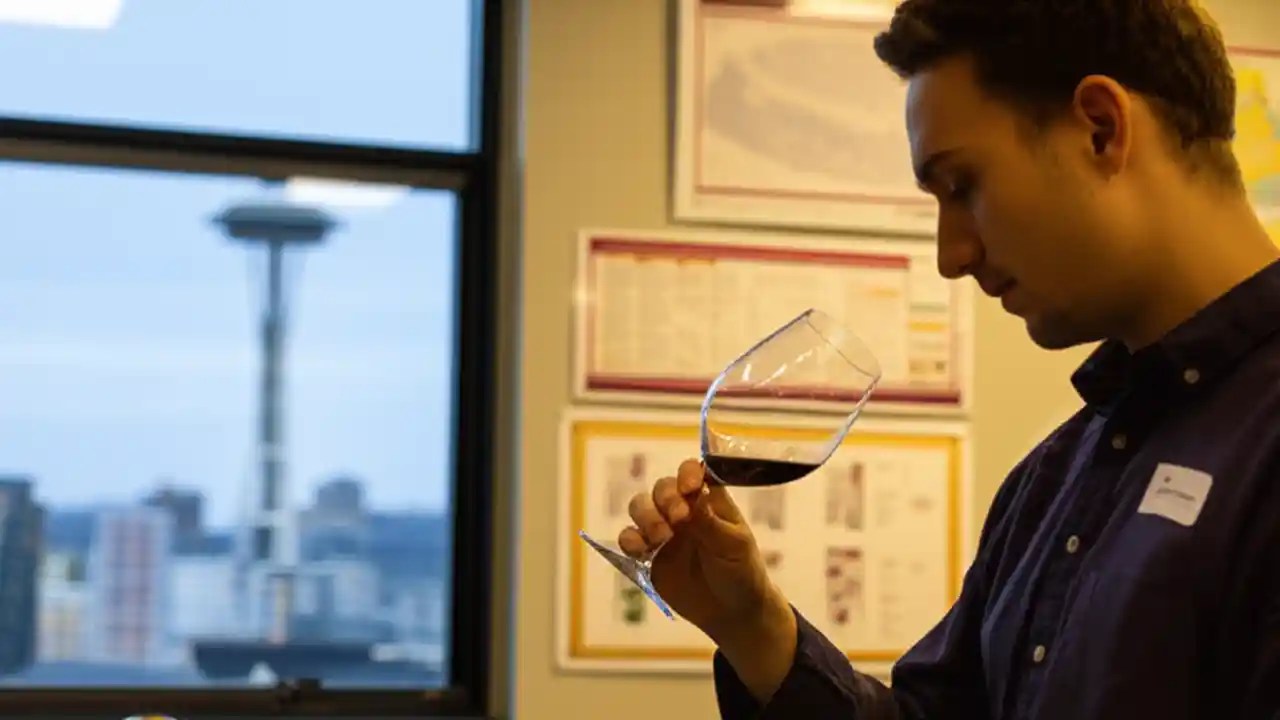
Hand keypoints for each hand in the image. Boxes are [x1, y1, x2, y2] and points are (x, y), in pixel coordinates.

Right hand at [619, 459, 796, 699]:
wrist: (732, 613)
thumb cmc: (741, 571)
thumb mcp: (734, 545)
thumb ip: (711, 522)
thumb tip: (695, 494)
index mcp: (709, 501)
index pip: (693, 473)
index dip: (687, 473)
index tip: (689, 486)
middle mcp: (683, 510)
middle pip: (662, 488)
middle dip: (666, 498)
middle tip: (678, 518)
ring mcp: (664, 532)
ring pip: (641, 507)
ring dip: (646, 517)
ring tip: (661, 538)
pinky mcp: (648, 556)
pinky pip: (629, 539)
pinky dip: (629, 540)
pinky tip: (640, 550)